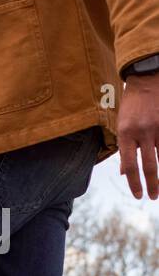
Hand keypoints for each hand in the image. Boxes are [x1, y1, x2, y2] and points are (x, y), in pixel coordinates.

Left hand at [118, 73, 158, 199]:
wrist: (146, 79)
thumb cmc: (131, 105)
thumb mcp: (120, 126)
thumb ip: (123, 148)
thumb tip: (124, 173)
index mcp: (125, 134)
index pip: (129, 165)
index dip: (134, 183)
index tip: (138, 195)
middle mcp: (142, 132)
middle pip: (149, 165)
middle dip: (152, 184)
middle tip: (153, 197)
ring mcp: (158, 127)